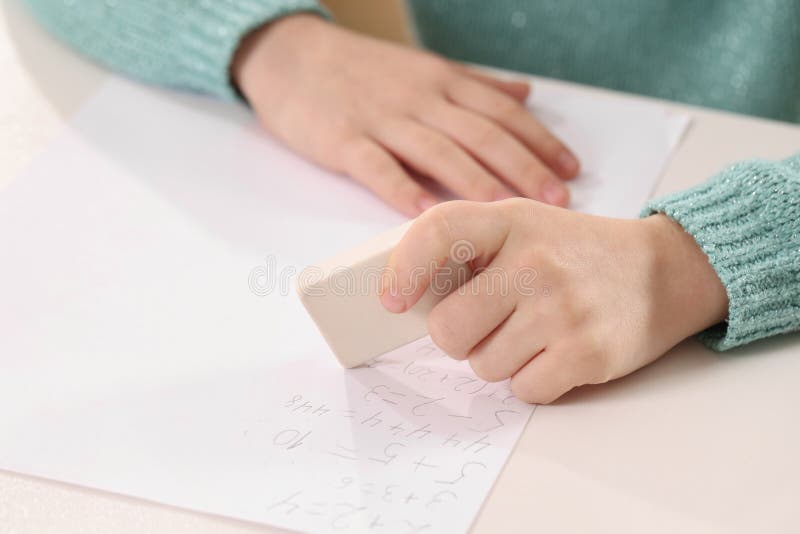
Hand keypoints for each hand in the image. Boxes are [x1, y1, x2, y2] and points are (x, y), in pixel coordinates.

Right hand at [232, 15, 578, 216]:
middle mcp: (420, 99)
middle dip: (523, 166)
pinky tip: (429, 214)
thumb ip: (476, 84)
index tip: (571, 170)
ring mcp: (382, 119)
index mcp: (442, 81)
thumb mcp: (425, 68)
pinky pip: (379, 168)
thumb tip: (525, 94)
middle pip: (481, 133)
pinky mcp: (344, 141)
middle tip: (557, 199)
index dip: (540, 140)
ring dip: (476, 181)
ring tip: (508, 210)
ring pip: (438, 150)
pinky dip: (404, 190)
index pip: (502, 112)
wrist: (292, 55)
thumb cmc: (362, 69)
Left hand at [379, 199, 727, 402]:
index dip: (403, 268)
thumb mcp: (525, 227)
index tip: (391, 300)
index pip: (439, 231)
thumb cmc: (576, 253)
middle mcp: (535, 262)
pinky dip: (533, 380)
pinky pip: (522, 389)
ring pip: (483, 366)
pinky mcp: (587, 353)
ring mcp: (562, 309)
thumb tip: (403, 292)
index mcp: (511, 221)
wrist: (665, 270)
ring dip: (499, 359)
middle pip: (447, 329)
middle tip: (488, 323)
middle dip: (459, 337)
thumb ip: (469, 248)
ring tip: (534, 331)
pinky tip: (557, 351)